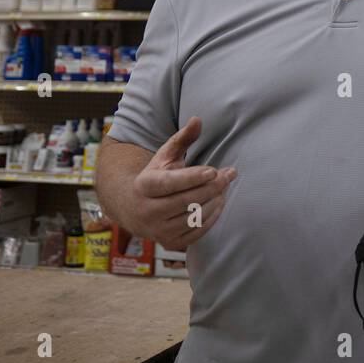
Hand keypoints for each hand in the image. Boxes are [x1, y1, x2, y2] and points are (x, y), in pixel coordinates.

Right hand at [128, 117, 236, 249]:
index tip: (214, 170)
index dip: (193, 178)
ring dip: (215, 201)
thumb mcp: (164, 156)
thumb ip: (182, 139)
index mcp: (143, 186)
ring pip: (194, 216)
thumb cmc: (155, 177)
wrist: (133, 208)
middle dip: (213, 186)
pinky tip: (219, 202)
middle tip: (230, 174)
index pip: (170, 184)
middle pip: (186, 200)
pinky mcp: (169, 243)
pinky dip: (212, 217)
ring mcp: (157, 230)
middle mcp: (147, 211)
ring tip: (225, 187)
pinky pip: (197, 231)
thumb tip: (198, 119)